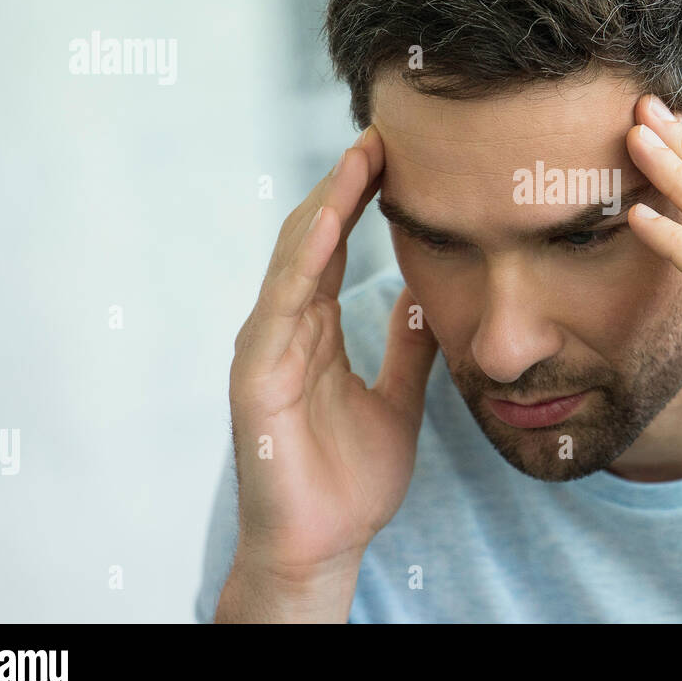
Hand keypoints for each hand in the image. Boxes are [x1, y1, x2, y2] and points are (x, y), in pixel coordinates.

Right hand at [227, 124, 437, 592]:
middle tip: (381, 133)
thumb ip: (407, 348)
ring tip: (360, 158)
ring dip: (326, 206)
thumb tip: (426, 295)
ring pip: (293, 260)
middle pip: (311, 238)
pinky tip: (328, 224)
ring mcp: (265, 350)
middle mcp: (285, 329)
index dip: (361, 198)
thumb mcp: (397, 400)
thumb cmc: (349, 481)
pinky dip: (301, 263)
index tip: (396, 154)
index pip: (335, 247)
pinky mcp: (255, 378)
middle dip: (344, 185)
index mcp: (314, 331)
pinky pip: (279, 308)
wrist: (322, 547)